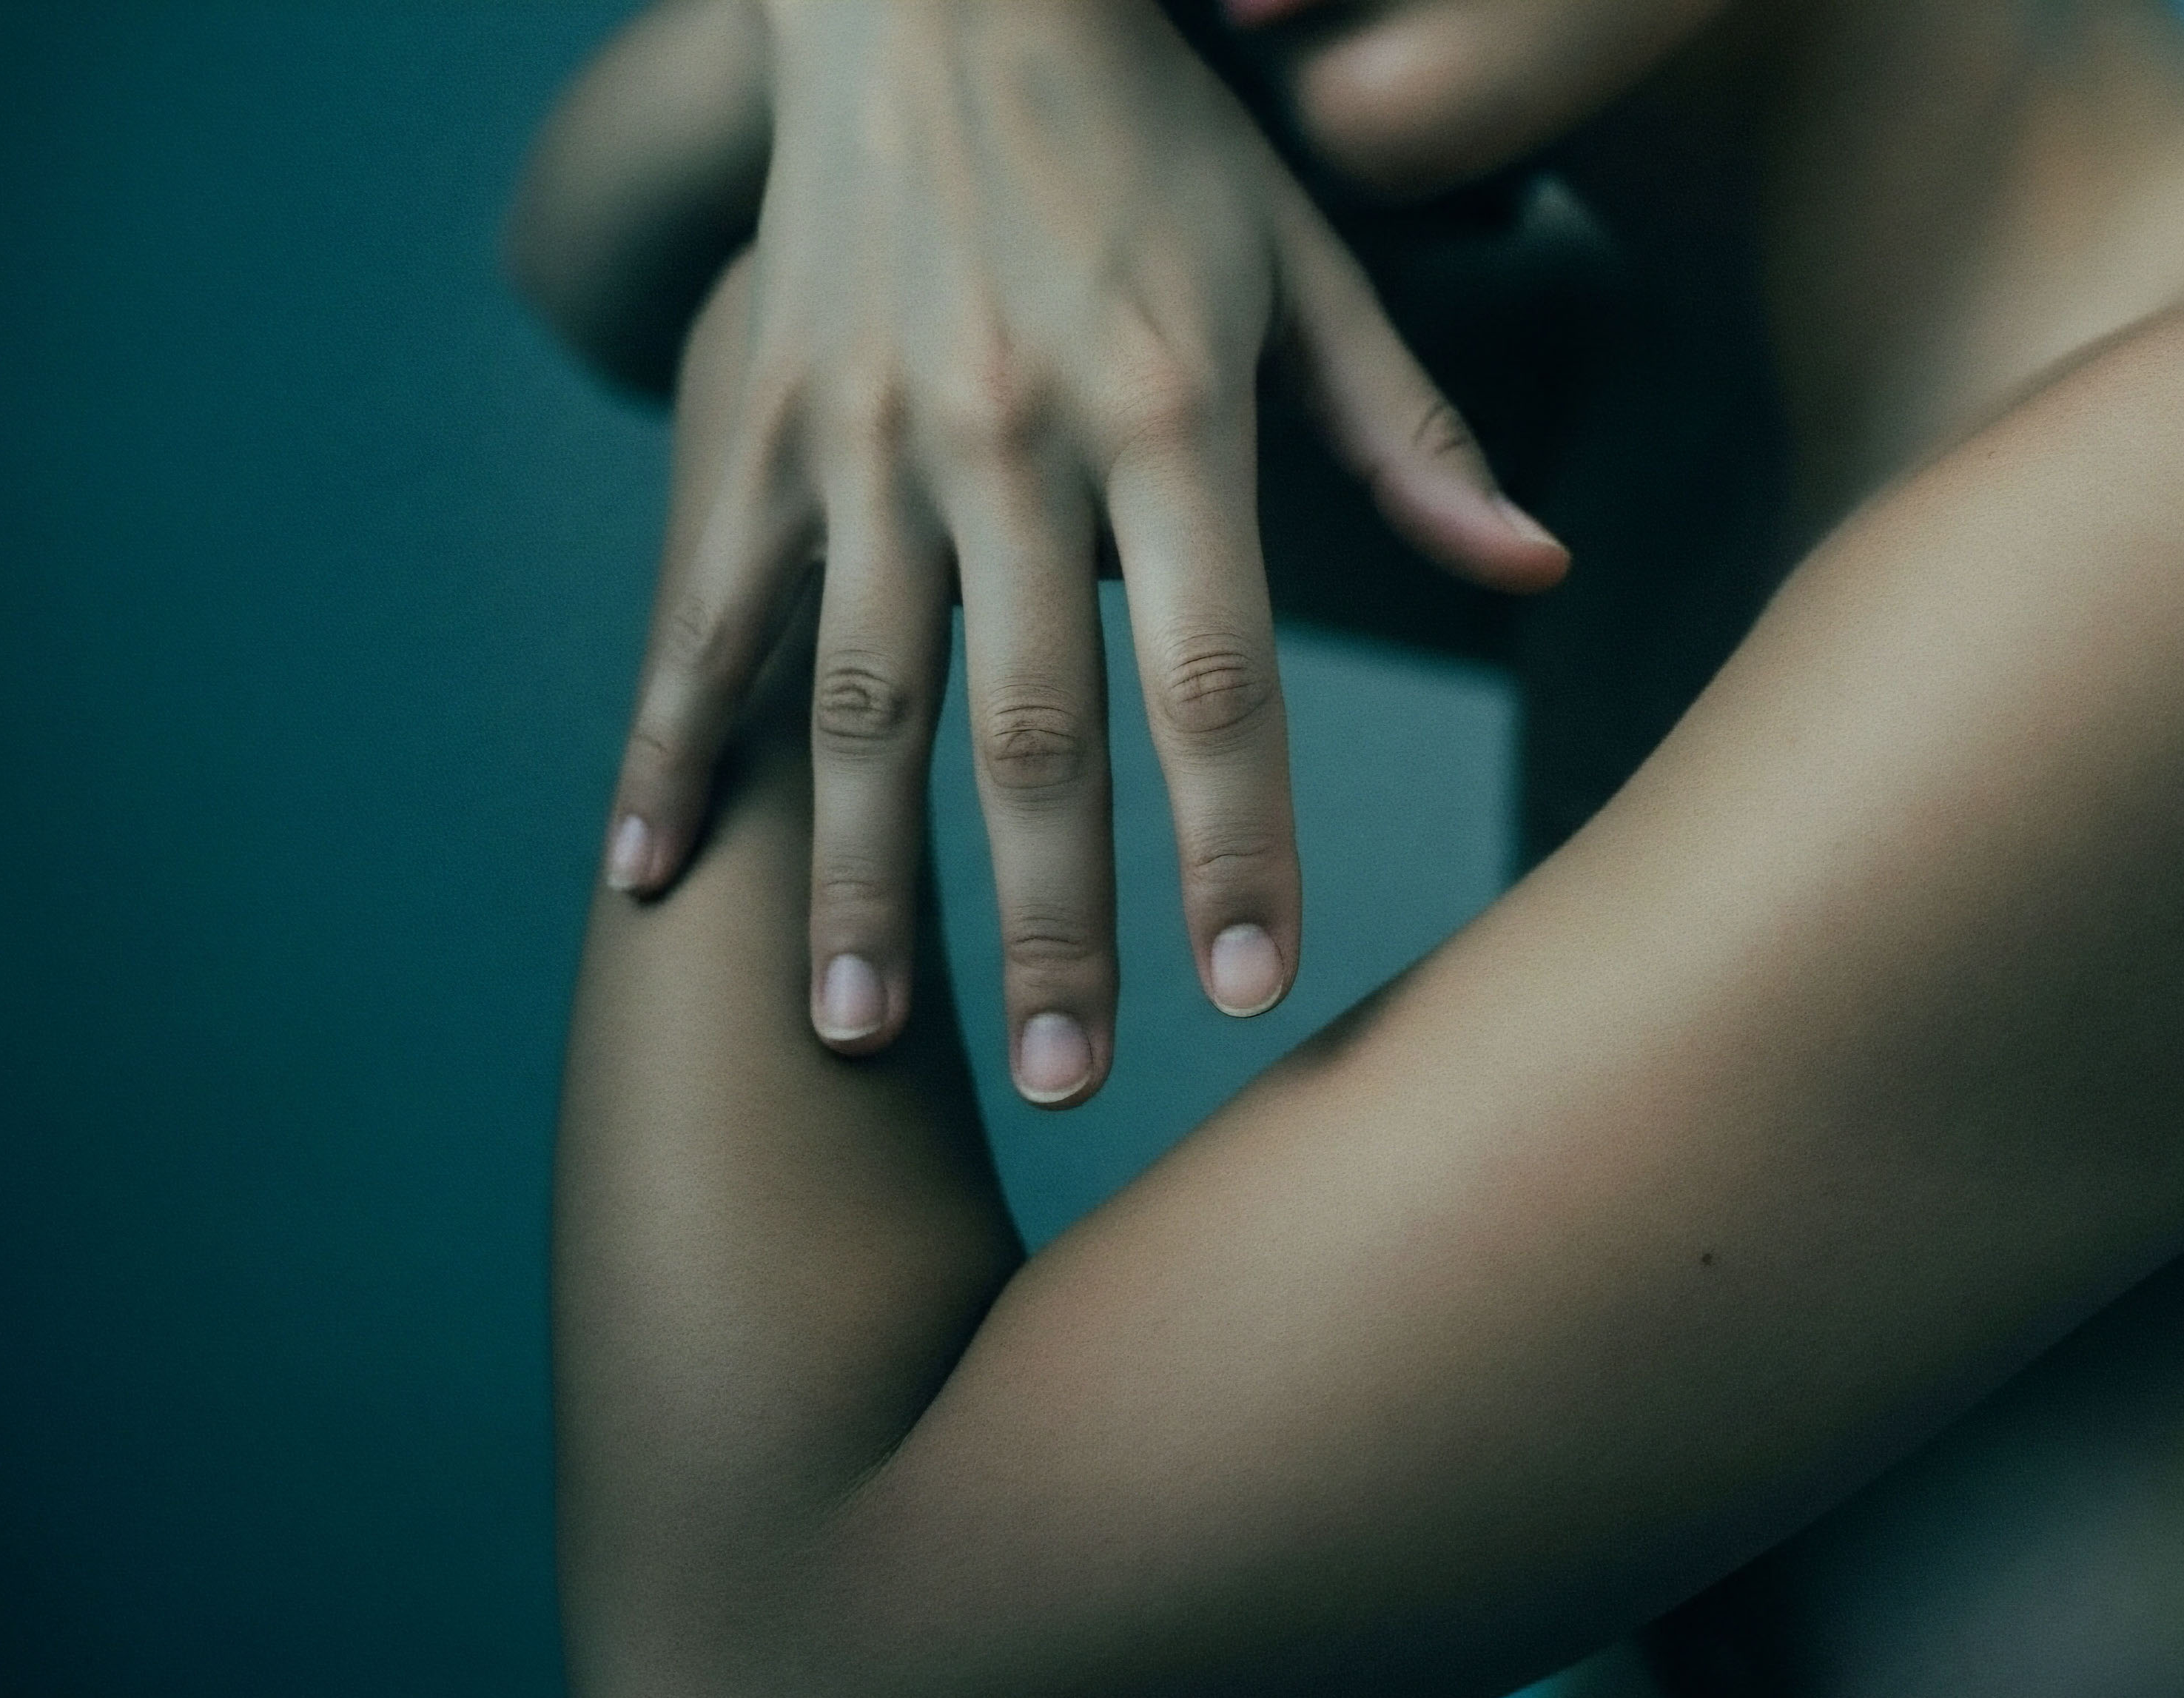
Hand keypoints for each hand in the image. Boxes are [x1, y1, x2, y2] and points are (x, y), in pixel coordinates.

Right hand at [601, 0, 1568, 1099]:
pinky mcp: (762, 423)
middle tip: (1064, 1080)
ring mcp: (863, 438)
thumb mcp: (1307, 257)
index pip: (1217, 673)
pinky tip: (649, 875)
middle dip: (1051, 922)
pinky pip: (706, 611)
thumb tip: (1534, 568)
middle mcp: (1006, 442)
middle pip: (1032, 728)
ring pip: (855, 700)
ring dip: (857, 880)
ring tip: (857, 1037)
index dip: (1237, 844)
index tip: (1254, 990)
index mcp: (1166, 413)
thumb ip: (1410, 431)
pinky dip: (671, 747)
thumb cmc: (1156, 132)